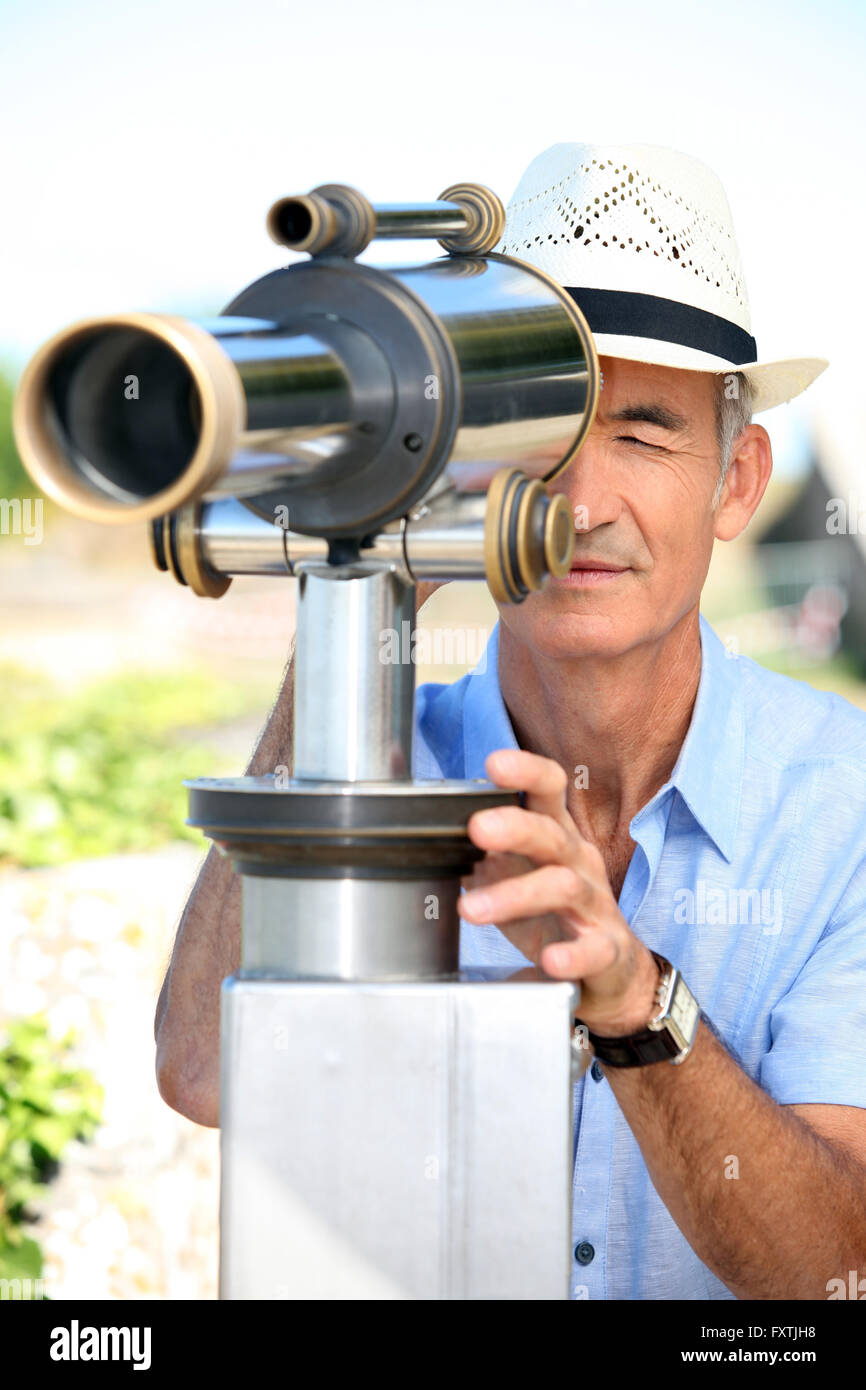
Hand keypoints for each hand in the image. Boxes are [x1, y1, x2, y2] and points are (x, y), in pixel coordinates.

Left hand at [459, 749, 659, 1034]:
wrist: (611, 970)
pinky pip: (594, 949)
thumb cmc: (555, 913)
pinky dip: (573, 954)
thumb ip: (485, 852)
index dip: (527, 773)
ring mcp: (594, 905)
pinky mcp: (607, 948)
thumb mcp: (518, 873)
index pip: (549, 791)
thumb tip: (436, 831)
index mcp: (556, 837)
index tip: (495, 764)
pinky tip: (551, 959)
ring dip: (516, 895)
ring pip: (563, 886)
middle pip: (551, 834)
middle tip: (477, 828)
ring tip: (471, 910)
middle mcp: (577, 863)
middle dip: (515, 827)